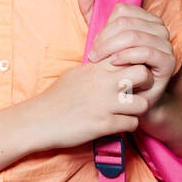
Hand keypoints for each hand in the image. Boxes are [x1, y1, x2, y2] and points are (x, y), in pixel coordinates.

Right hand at [29, 55, 152, 150]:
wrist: (37, 120)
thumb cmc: (55, 99)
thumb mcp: (75, 75)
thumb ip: (95, 69)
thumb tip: (109, 63)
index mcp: (95, 69)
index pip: (129, 56)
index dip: (135, 64)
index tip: (130, 76)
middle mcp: (102, 83)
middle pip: (143, 74)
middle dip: (145, 85)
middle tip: (136, 93)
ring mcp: (104, 104)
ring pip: (143, 103)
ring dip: (137, 110)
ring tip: (126, 112)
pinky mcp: (104, 124)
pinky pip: (132, 124)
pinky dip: (127, 126)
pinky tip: (116, 125)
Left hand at [78, 0, 175, 112]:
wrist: (131, 96)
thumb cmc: (116, 68)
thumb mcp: (103, 40)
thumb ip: (93, 15)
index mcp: (145, 19)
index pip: (122, 11)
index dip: (104, 27)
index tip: (93, 45)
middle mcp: (159, 28)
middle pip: (127, 23)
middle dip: (105, 39)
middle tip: (93, 56)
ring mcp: (166, 44)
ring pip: (135, 36)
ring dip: (112, 49)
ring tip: (100, 61)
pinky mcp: (169, 62)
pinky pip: (147, 51)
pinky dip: (127, 56)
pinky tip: (115, 63)